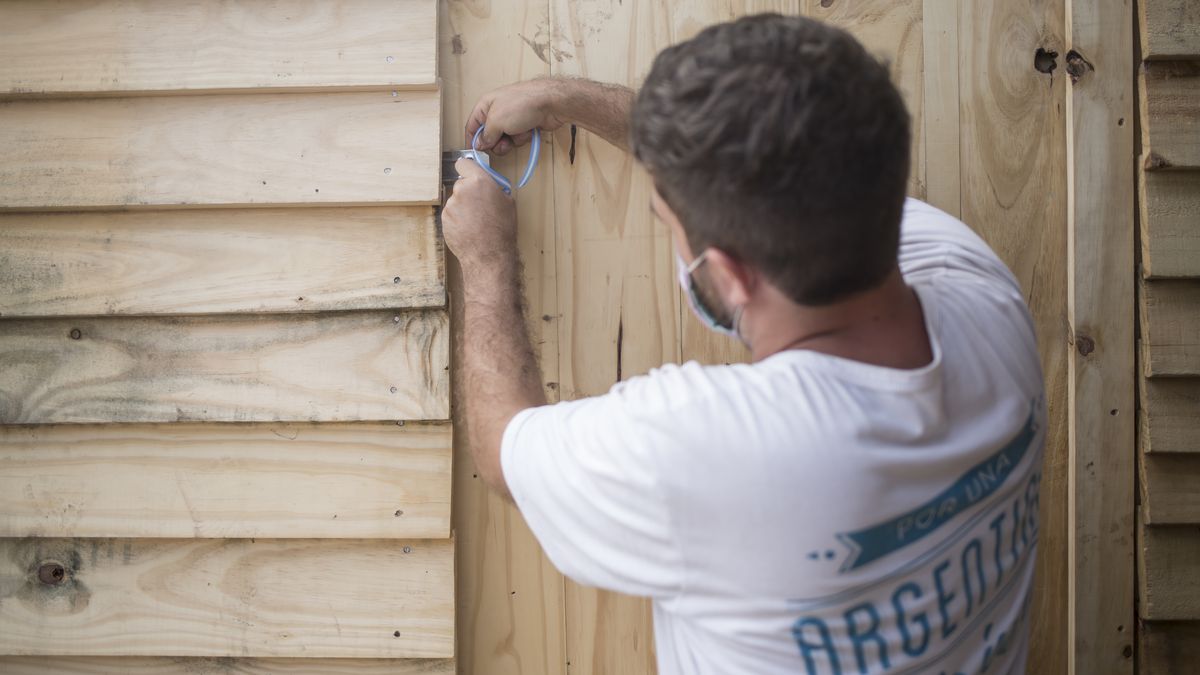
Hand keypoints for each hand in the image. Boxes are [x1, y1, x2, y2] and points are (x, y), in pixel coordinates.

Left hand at [441, 157, 516, 271]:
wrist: (489, 255)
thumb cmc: (501, 230)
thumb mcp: (508, 203)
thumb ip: (495, 188)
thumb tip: (490, 185)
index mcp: (479, 181)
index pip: (464, 163)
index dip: (467, 169)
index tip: (470, 174)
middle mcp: (462, 190)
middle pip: (461, 184)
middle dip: (468, 192)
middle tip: (480, 206)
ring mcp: (451, 205)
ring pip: (456, 201)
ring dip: (463, 208)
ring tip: (476, 222)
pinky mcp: (444, 218)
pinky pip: (451, 214)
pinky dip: (457, 220)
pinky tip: (468, 229)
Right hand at [466, 78, 570, 154]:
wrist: (551, 103)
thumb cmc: (523, 104)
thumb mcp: (496, 121)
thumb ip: (486, 135)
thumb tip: (479, 144)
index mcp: (485, 105)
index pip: (472, 125)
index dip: (472, 140)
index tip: (475, 154)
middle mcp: (496, 111)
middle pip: (488, 136)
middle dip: (496, 143)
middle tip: (503, 142)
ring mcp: (511, 119)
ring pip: (503, 140)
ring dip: (511, 141)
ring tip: (518, 134)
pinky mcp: (523, 125)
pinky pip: (516, 139)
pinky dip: (522, 138)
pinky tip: (528, 131)